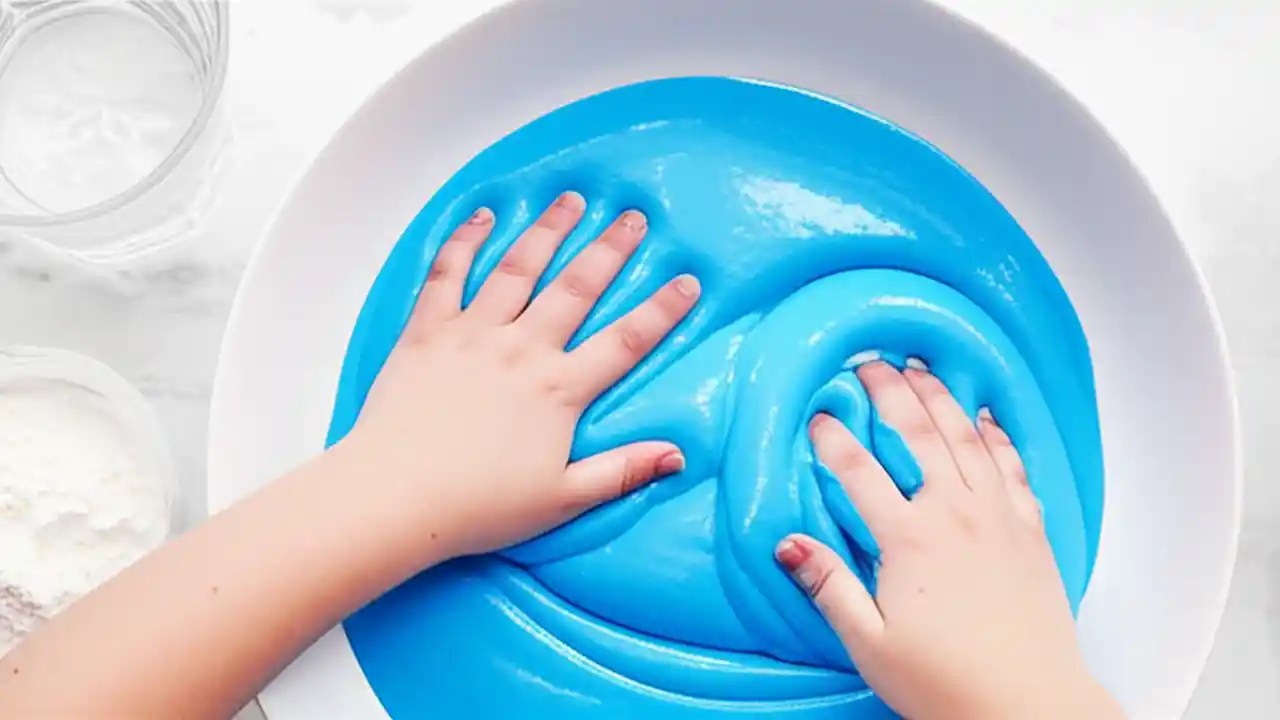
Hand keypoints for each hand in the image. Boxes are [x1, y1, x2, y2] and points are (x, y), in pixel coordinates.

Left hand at [341, 193, 698, 559]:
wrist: (397, 496)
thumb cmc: (479, 505)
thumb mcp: (562, 499)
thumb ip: (621, 471)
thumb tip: (678, 455)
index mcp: (560, 389)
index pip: (625, 342)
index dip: (662, 311)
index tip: (689, 281)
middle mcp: (522, 349)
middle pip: (576, 288)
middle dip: (610, 249)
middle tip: (634, 217)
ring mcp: (473, 333)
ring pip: (519, 268)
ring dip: (548, 230)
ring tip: (571, 200)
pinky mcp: (428, 331)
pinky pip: (448, 274)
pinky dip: (465, 241)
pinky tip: (483, 216)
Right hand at [775, 362, 1122, 719]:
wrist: (1031, 706)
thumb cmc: (947, 683)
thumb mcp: (870, 643)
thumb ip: (828, 586)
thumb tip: (787, 543)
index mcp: (910, 538)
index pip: (859, 470)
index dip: (833, 437)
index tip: (817, 415)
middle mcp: (956, 514)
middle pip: (917, 434)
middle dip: (890, 392)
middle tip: (870, 363)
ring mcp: (999, 517)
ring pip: (966, 438)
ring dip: (941, 397)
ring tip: (921, 367)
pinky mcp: (1030, 530)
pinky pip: (1013, 466)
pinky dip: (997, 435)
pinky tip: (986, 417)